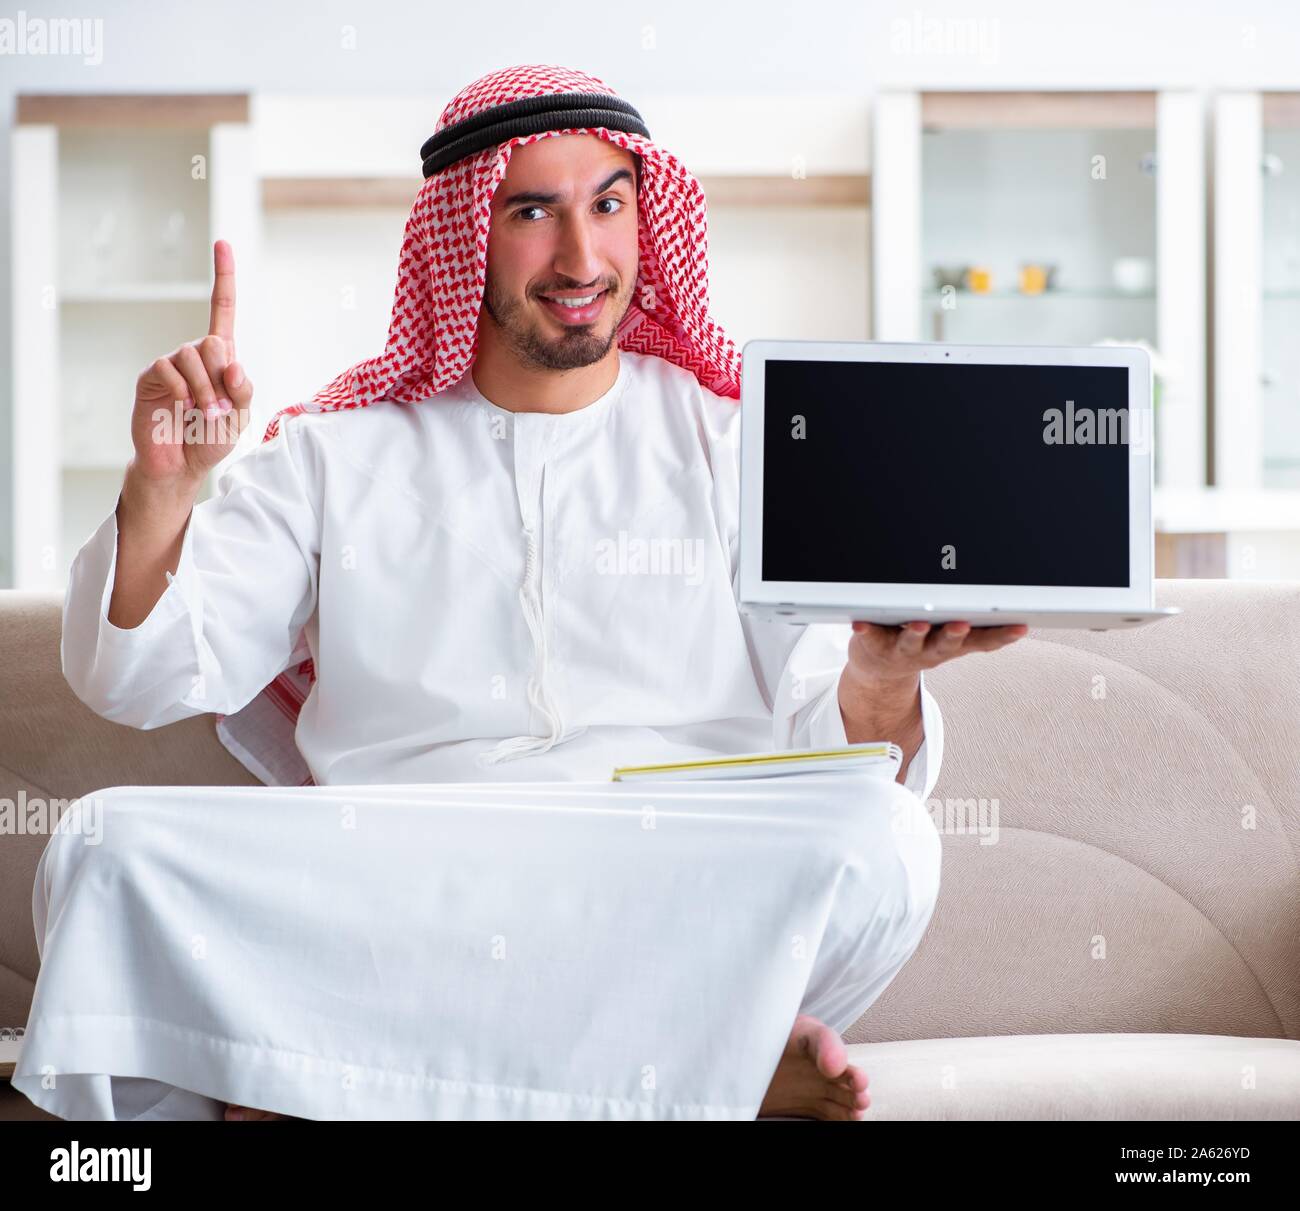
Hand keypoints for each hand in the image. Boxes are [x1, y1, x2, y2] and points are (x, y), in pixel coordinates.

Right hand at [130, 239, 252, 484]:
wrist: (179, 465)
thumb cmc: (210, 439)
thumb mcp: (239, 418)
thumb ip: (243, 391)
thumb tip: (235, 363)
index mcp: (222, 359)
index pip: (222, 311)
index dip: (223, 278)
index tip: (222, 242)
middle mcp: (196, 355)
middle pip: (213, 342)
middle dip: (223, 378)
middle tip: (221, 408)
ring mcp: (172, 364)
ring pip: (192, 355)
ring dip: (206, 389)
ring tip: (206, 414)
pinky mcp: (151, 376)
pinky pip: (168, 368)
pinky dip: (182, 389)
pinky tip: (183, 407)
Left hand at [844, 620, 1027, 690]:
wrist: (879, 673)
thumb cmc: (920, 645)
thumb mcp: (953, 641)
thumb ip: (978, 629)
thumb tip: (1018, 614)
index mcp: (953, 646)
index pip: (983, 641)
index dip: (1002, 636)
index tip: (1019, 626)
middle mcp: (930, 651)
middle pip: (945, 643)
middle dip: (954, 634)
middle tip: (961, 624)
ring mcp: (902, 650)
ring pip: (910, 642)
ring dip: (915, 633)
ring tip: (917, 623)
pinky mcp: (874, 645)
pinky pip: (869, 637)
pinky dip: (865, 630)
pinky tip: (861, 622)